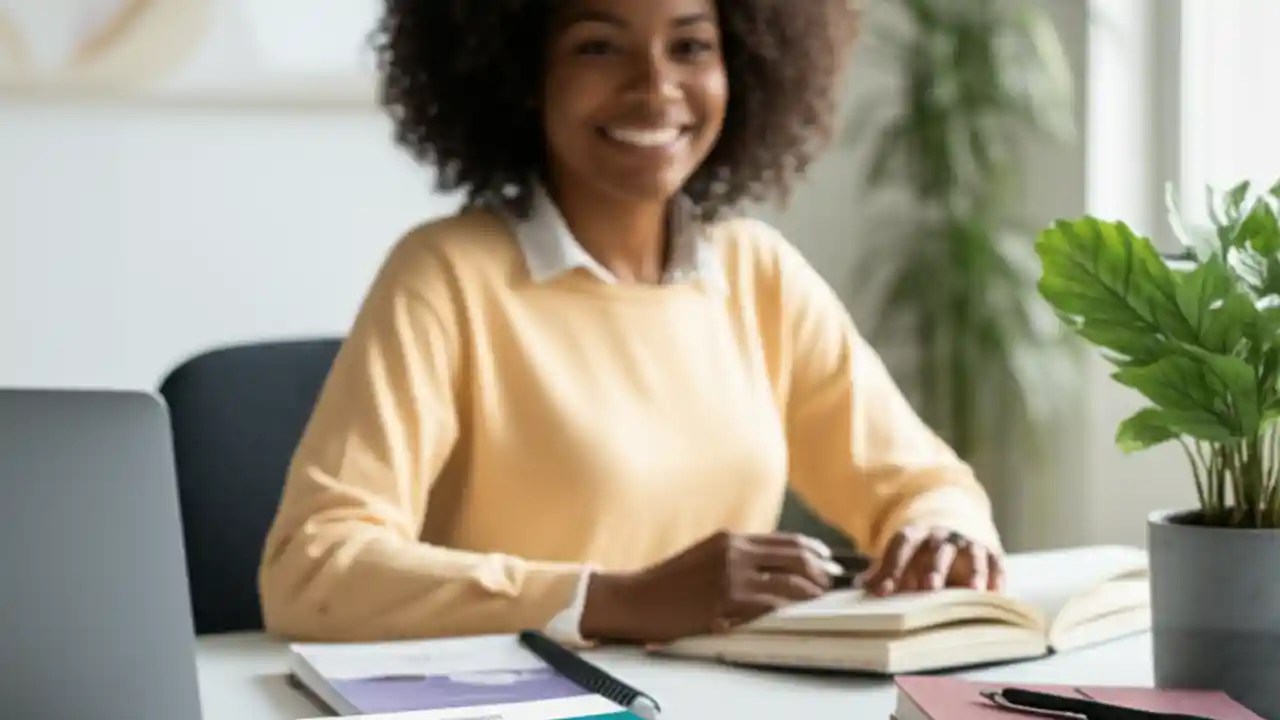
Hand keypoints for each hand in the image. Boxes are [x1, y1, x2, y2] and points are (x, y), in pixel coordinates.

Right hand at [579, 531, 839, 643]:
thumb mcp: (706, 556)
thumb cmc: (669, 583)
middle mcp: (734, 552)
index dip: (815, 552)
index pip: (786, 541)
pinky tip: (799, 615)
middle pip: (796, 557)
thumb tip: (773, 566)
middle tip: (833, 583)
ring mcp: (730, 578)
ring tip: (822, 601)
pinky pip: (770, 606)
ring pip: (789, 583)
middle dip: (821, 571)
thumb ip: (737, 557)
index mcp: (731, 539)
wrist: (635, 598)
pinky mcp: (725, 603)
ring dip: (812, 593)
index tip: (829, 562)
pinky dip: (790, 610)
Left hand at [861, 526, 1003, 595]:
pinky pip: (995, 564)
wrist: (954, 527)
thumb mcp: (901, 557)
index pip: (901, 547)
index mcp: (915, 535)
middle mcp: (942, 536)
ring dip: (971, 572)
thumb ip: (883, 571)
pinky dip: (996, 579)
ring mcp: (967, 544)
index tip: (881, 592)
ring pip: (970, 555)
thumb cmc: (921, 553)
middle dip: (933, 568)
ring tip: (971, 591)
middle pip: (937, 550)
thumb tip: (861, 587)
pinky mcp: (990, 553)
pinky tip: (996, 595)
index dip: (891, 568)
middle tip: (928, 588)